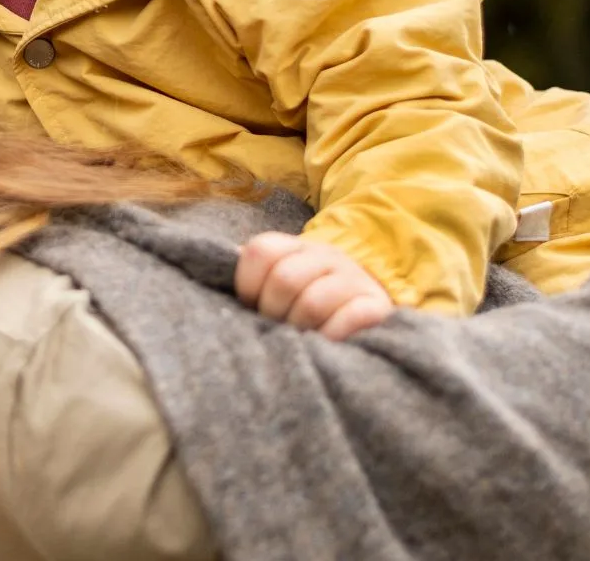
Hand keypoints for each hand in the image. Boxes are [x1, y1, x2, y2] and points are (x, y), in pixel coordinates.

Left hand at [234, 232, 394, 339]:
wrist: (367, 306)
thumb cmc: (309, 299)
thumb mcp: (280, 281)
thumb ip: (252, 276)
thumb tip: (212, 271)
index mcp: (296, 247)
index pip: (261, 251)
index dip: (247, 283)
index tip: (250, 305)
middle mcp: (326, 256)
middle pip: (284, 278)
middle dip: (272, 311)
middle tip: (276, 329)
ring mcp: (353, 279)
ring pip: (313, 302)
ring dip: (299, 328)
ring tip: (300, 338)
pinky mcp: (377, 306)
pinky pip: (351, 317)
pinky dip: (332, 335)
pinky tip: (326, 344)